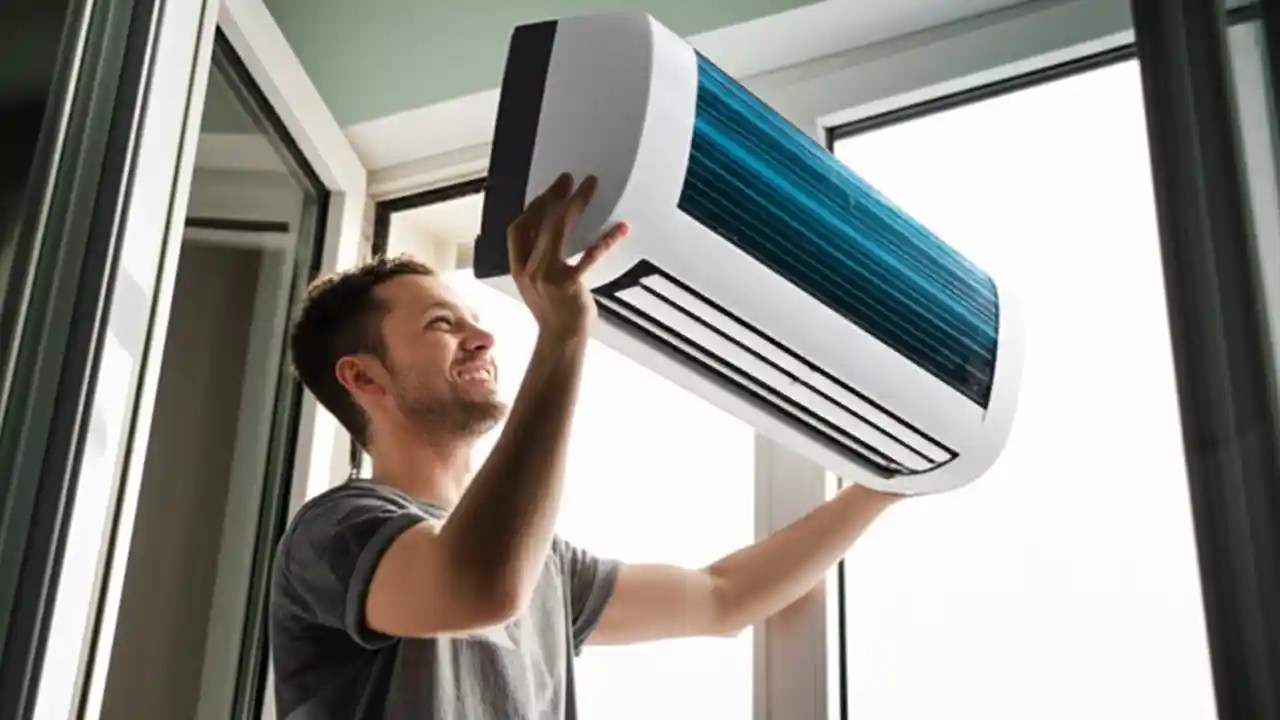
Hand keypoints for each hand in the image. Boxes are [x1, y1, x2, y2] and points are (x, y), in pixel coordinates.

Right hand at [506, 172, 628, 339]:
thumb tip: (549, 236)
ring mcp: (548, 275)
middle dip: (553, 195)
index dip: (531, 207)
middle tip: (567, 179)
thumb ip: (537, 262)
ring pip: (559, 228)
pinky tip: (620, 228)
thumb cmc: (553, 315)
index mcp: (519, 269)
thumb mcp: (534, 286)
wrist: (560, 341)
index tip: (546, 193)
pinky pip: (589, 255)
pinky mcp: (569, 283)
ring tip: (589, 186)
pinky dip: (606, 239)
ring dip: (576, 203)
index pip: (517, 228)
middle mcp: (530, 269)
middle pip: (539, 220)